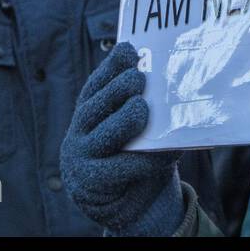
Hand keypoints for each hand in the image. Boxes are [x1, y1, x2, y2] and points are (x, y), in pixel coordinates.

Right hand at [60, 42, 183, 235]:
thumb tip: (171, 83)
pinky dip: (147, 160)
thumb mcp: (131, 126)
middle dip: (116, 90)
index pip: (95, 85)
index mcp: (87, 113)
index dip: (110, 67)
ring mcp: (81, 158)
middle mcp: (78, 132)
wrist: (124, 200)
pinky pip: (122, 168)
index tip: (129, 50)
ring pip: (103, 135)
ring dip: (124, 120)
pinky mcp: (93, 183)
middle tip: (138, 78)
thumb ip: (139, 104)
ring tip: (141, 108)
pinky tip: (167, 151)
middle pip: (95, 106)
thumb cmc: (131, 153)